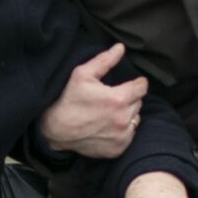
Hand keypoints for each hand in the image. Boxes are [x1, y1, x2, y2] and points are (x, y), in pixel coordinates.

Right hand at [38, 43, 147, 159]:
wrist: (55, 130)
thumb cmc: (68, 100)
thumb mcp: (82, 74)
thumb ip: (105, 60)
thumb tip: (121, 48)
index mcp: (118, 99)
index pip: (142, 87)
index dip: (137, 83)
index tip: (130, 84)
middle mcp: (123, 119)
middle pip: (139, 103)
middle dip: (129, 98)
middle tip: (112, 98)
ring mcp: (121, 136)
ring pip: (135, 119)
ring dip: (127, 114)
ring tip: (109, 112)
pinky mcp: (118, 149)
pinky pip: (129, 135)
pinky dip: (122, 130)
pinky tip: (107, 126)